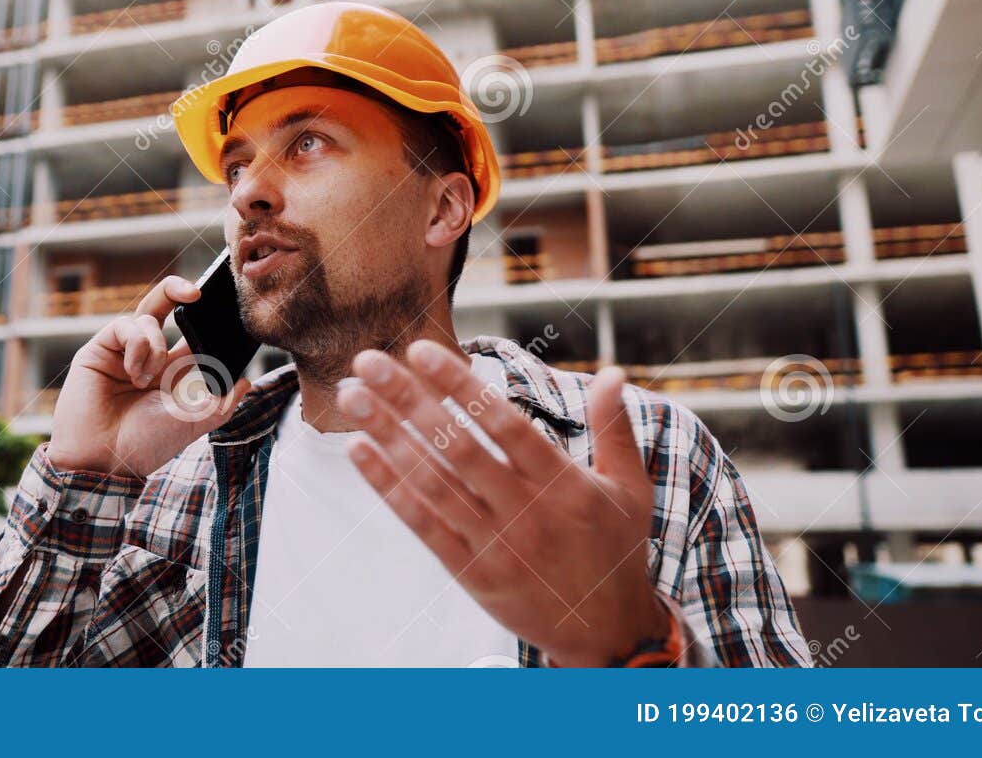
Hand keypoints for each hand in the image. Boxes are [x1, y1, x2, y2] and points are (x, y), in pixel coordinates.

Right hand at [46, 275, 252, 477]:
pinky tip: (134, 373)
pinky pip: (124, 326)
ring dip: (156, 344)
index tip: (223, 314)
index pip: (190, 334)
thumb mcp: (193, 424)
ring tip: (147, 379)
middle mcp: (146, 356)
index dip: (205, 320)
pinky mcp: (98, 349)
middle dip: (179, 290)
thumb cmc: (145, 446)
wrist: (104, 461)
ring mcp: (121, 351)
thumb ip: (221, 404)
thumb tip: (246, 383)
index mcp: (169, 372)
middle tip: (198, 291)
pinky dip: (137, 344)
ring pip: (147, 316)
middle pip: (164, 307)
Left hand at [337, 339, 668, 666]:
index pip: (502, 421)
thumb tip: (611, 369)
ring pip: (431, 482)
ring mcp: (494, 544)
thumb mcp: (628, 487)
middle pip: (455, 445)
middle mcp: (524, 510)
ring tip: (352, 397)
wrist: (606, 632)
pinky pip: (422, 524)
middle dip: (406, 399)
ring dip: (386, 436)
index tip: (419, 350)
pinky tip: (359, 451)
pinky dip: (388, 487)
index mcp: (561, 482)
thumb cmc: (616, 549)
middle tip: (366, 360)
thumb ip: (614, 427)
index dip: (459, 384)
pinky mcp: (471, 572)